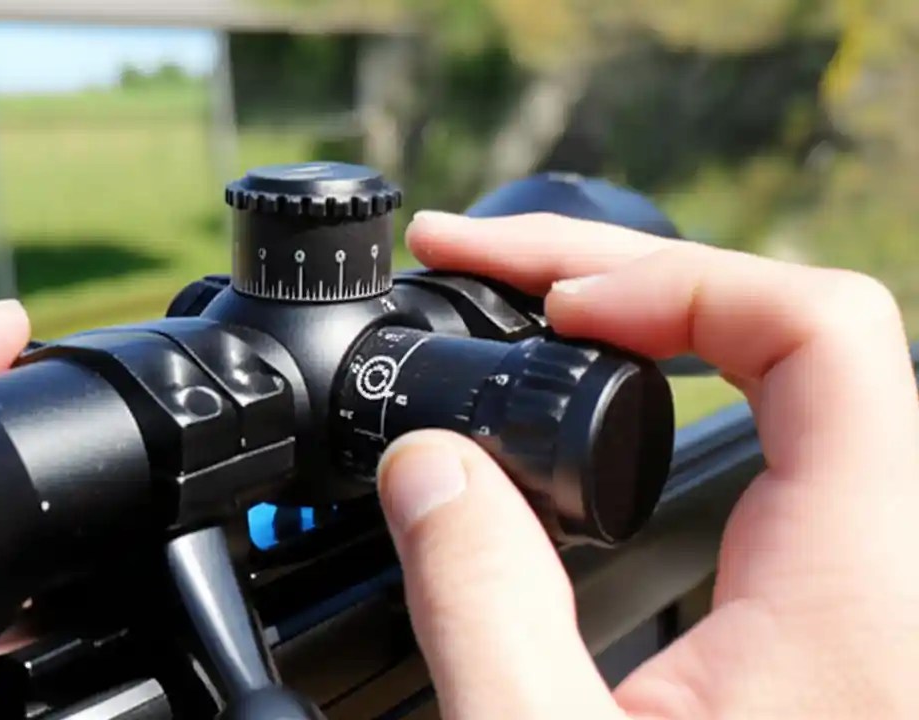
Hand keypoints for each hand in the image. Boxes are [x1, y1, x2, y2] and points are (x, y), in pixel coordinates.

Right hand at [377, 212, 918, 718]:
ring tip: (506, 289)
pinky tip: (575, 379)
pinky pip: (756, 432)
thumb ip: (481, 605)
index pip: (821, 331)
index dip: (672, 279)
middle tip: (477, 258)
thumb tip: (429, 461)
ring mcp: (850, 574)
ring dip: (631, 312)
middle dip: (614, 271)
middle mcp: (879, 560)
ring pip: (771, 373)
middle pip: (782, 327)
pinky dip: (651, 377)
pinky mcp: (808, 596)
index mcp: (856, 583)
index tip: (550, 305)